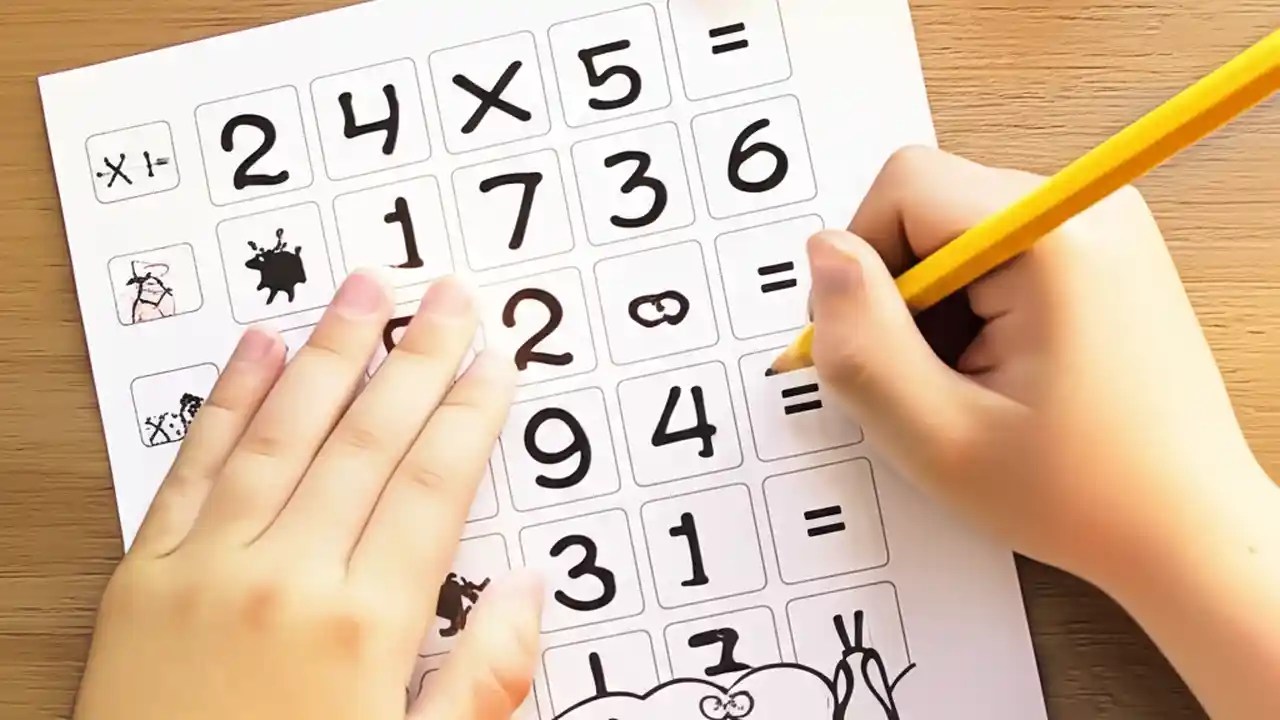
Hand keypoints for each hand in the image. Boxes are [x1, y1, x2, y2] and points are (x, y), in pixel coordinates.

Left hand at [73, 272, 540, 719]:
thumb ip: (483, 678)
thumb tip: (530, 590)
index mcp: (364, 627)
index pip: (434, 486)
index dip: (470, 413)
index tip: (494, 360)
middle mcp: (287, 578)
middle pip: (371, 439)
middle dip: (419, 358)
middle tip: (450, 297)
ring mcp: (208, 568)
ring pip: (285, 430)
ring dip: (331, 350)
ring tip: (365, 287)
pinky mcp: (144, 575)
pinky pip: (192, 465)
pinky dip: (227, 401)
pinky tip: (258, 348)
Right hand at [805, 146, 1279, 718]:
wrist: (1187, 531)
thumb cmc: (1079, 493)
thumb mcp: (936, 435)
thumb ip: (862, 342)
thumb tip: (824, 253)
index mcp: (1053, 237)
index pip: (906, 186)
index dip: (863, 263)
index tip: (876, 346)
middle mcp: (1087, 208)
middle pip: (931, 203)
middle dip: (902, 290)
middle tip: (927, 378)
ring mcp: (1102, 226)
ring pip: (958, 230)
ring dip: (937, 305)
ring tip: (969, 383)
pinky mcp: (1104, 252)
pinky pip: (998, 251)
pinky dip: (973, 307)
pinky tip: (996, 371)